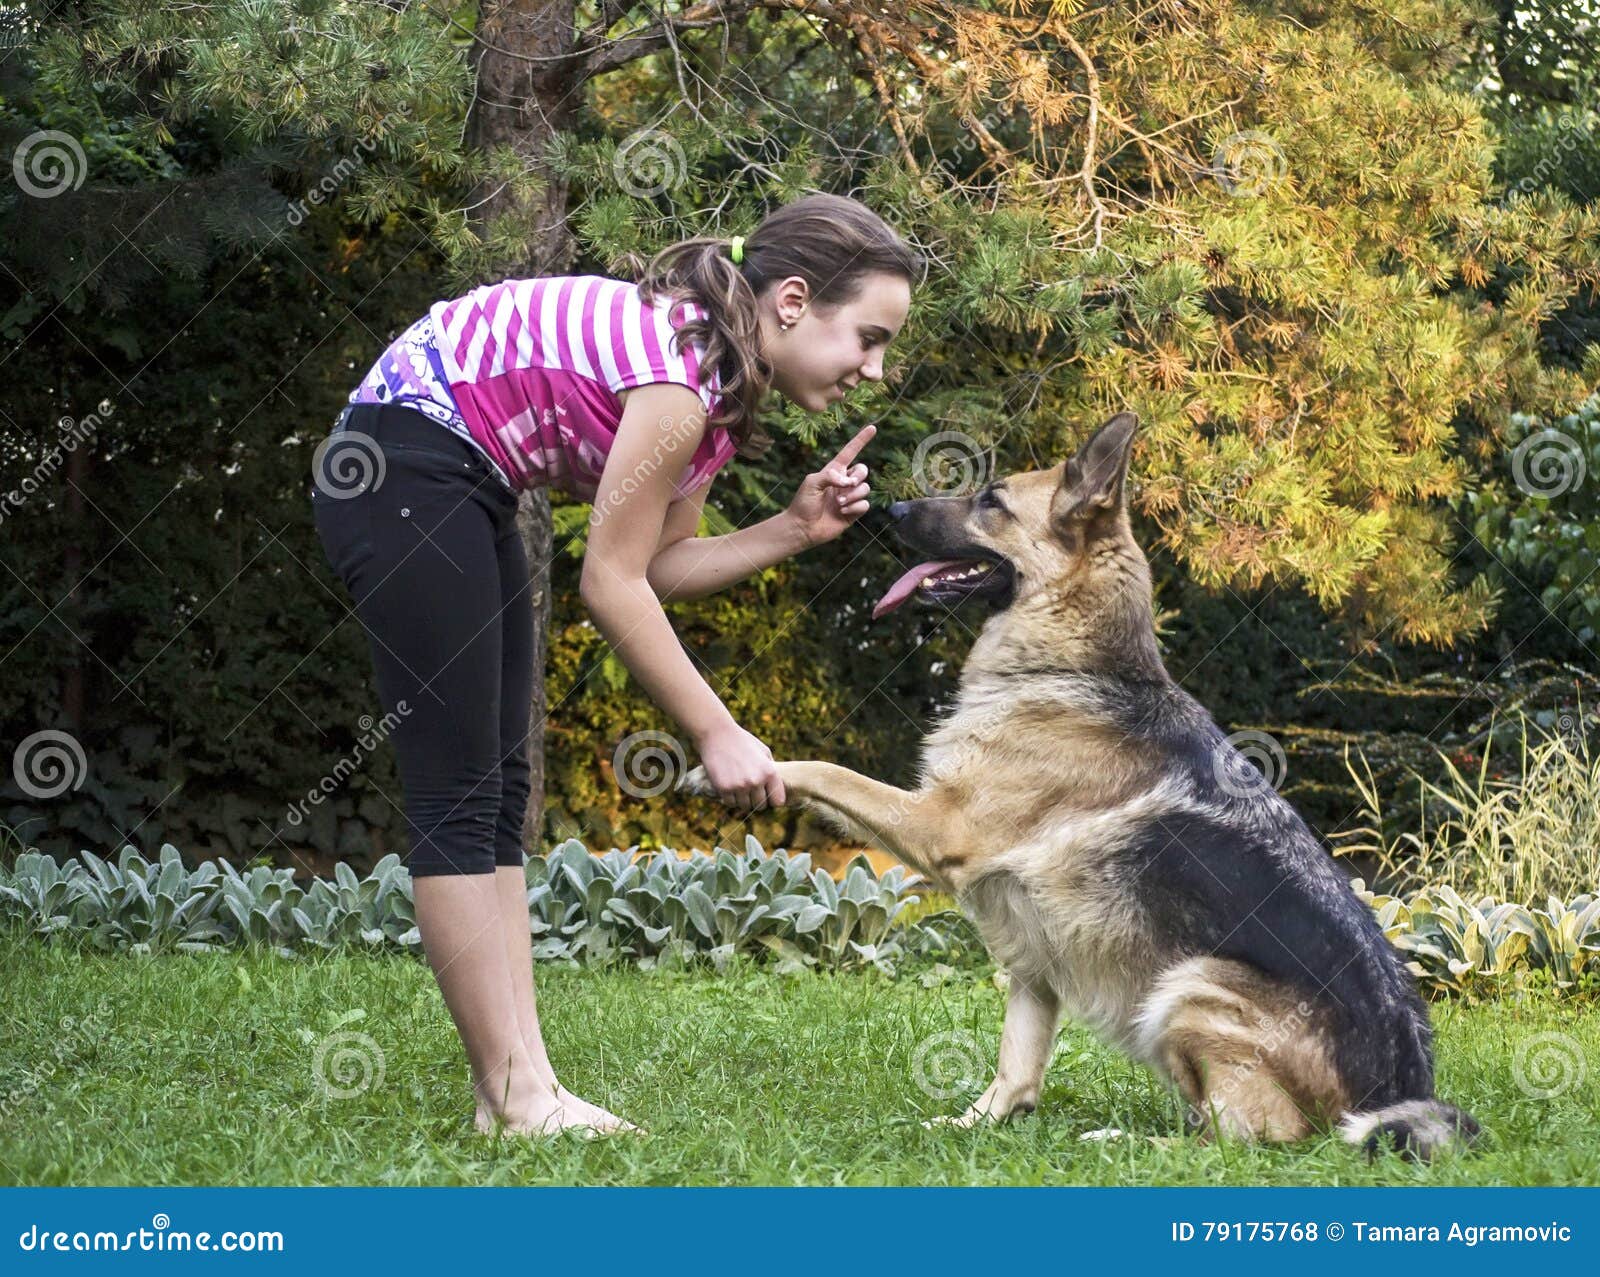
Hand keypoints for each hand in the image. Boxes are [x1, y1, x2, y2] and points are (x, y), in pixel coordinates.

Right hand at [694, 723, 785, 813]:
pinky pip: (730, 803)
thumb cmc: (742, 741)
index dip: (772, 800)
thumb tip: (775, 789)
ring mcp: (739, 786)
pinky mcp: (724, 788)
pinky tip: (730, 788)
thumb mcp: (763, 751)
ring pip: (745, 806)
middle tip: (751, 792)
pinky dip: (730, 799)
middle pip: (761, 806)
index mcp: (769, 772)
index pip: (778, 801)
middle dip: (757, 800)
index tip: (767, 796)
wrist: (717, 734)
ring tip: (739, 788)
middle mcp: (756, 781)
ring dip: (743, 800)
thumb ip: (771, 770)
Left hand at [785, 424, 875, 547]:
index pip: (850, 452)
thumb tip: (848, 481)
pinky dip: (854, 508)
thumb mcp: (812, 482)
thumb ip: (830, 475)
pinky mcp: (853, 512)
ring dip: (853, 495)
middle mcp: (844, 482)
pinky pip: (865, 505)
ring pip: (865, 488)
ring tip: (839, 504)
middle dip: (858, 476)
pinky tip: (842, 513)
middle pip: (863, 470)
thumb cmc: (803, 503)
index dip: (861, 440)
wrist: (802, 527)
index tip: (872, 427)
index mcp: (834, 471)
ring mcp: (849, 497)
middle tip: (847, 486)